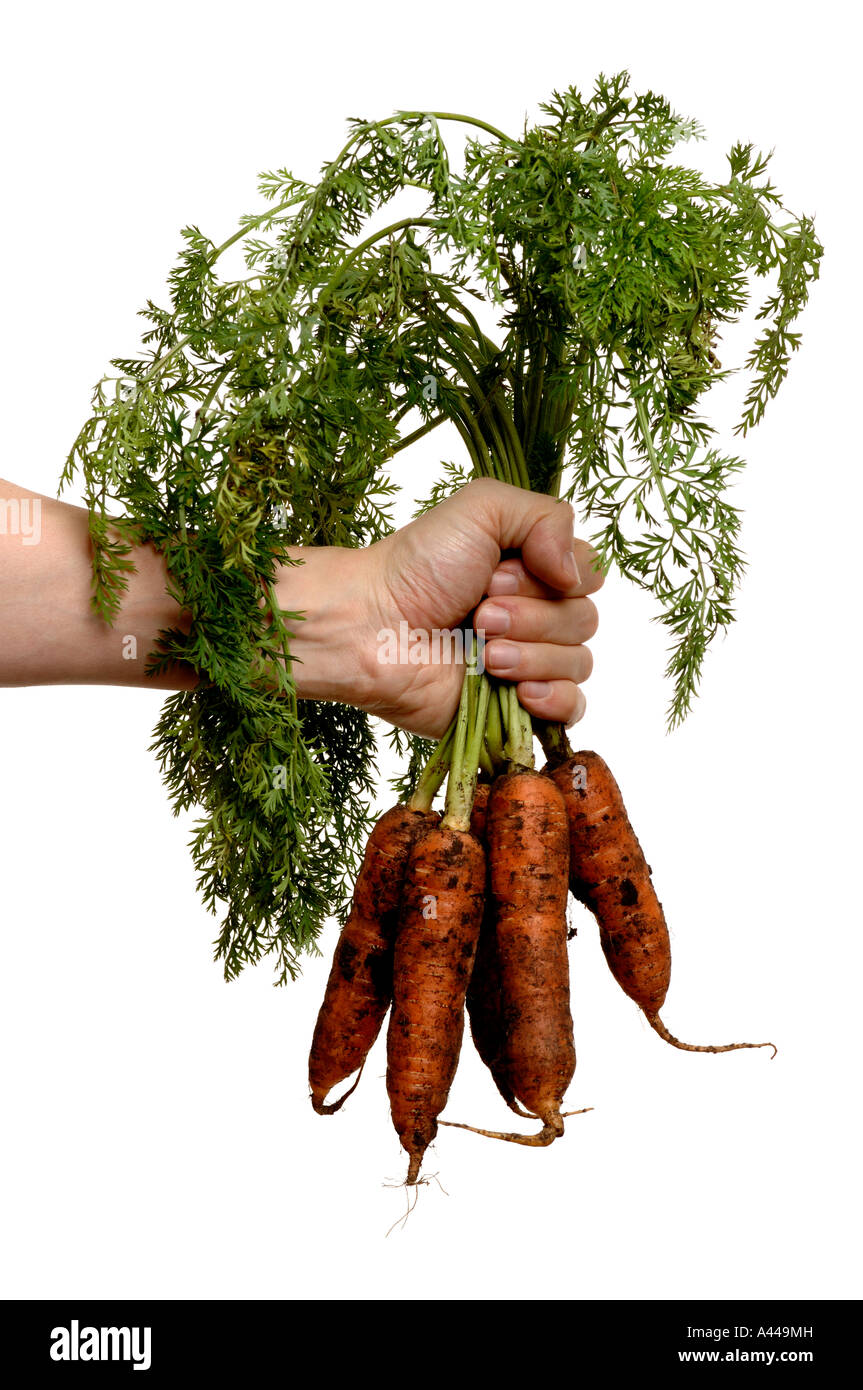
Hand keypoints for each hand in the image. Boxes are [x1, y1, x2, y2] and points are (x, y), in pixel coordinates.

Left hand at [281, 478, 602, 738]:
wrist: (371, 628)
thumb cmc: (416, 567)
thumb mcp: (483, 508)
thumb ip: (548, 517)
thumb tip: (576, 573)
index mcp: (534, 571)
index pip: (588, 576)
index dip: (554, 576)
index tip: (496, 576)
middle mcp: (536, 616)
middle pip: (585, 621)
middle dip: (533, 616)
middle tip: (479, 614)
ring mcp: (528, 665)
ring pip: (579, 663)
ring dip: (532, 654)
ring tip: (482, 650)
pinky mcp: (516, 710)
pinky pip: (572, 710)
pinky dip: (554, 699)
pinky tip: (519, 691)